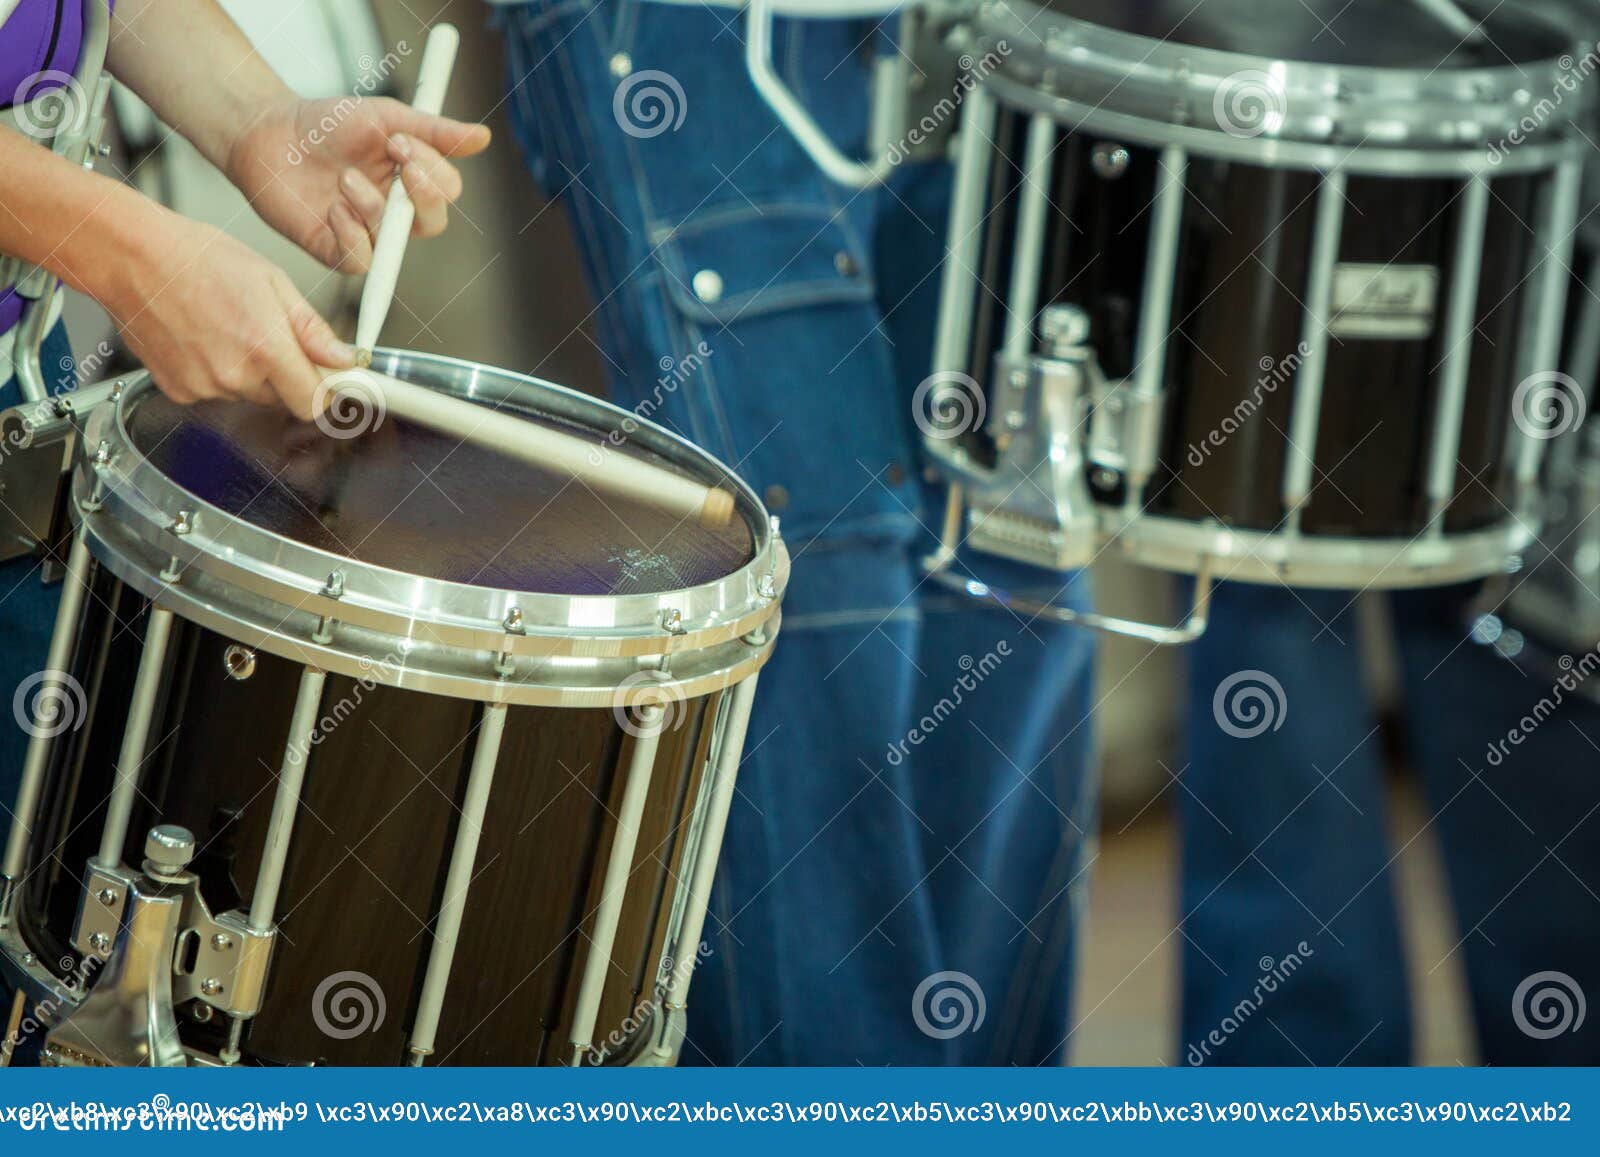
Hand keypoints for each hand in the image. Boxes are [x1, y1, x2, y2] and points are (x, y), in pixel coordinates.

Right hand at [106, 212, 356, 419]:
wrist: (131, 257)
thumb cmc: (198, 258)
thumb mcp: (273, 281)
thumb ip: (312, 329)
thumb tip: (344, 359)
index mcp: (266, 347)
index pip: (313, 402)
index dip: (324, 392)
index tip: (327, 380)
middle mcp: (235, 375)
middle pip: (281, 398)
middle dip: (284, 374)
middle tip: (266, 333)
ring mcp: (203, 386)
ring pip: (247, 394)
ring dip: (248, 372)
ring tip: (226, 326)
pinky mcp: (178, 391)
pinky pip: (214, 391)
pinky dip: (215, 372)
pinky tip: (201, 338)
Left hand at [223, 94, 489, 271]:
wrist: (270, 132)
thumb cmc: (327, 124)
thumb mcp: (385, 117)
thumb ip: (434, 130)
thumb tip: (484, 137)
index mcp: (412, 181)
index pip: (446, 191)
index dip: (433, 172)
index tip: (403, 142)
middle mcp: (394, 212)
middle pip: (432, 222)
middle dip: (420, 195)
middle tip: (399, 164)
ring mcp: (367, 234)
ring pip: (393, 239)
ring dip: (372, 206)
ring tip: (343, 178)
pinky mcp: (336, 250)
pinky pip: (360, 260)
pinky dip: (350, 234)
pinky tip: (332, 208)